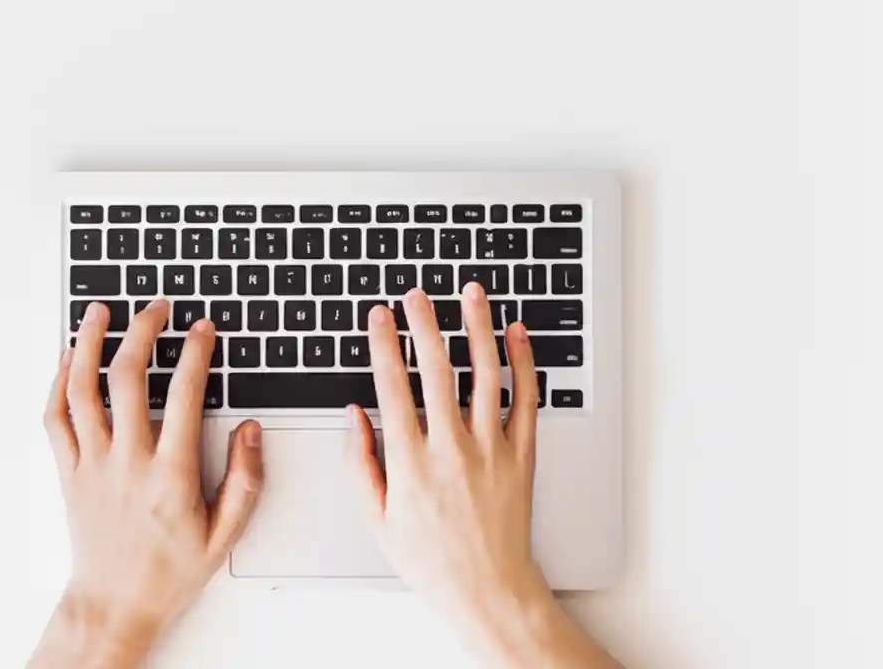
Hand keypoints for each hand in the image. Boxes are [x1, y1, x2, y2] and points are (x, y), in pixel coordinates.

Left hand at [30, 300, 262, 668]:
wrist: (115, 604)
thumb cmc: (169, 572)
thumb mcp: (225, 535)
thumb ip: (246, 480)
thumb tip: (250, 430)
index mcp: (170, 475)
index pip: (184, 395)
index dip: (195, 353)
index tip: (202, 329)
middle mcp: (126, 462)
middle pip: (127, 377)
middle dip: (142, 331)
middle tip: (156, 307)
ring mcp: (92, 464)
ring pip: (81, 389)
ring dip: (88, 343)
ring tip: (99, 311)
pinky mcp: (68, 472)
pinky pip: (55, 418)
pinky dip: (58, 382)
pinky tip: (68, 359)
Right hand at [346, 284, 616, 667]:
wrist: (487, 589)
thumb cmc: (430, 559)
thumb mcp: (376, 517)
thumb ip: (361, 462)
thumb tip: (355, 415)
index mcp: (411, 462)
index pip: (393, 386)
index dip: (383, 344)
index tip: (379, 316)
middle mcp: (452, 448)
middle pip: (436, 369)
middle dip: (423, 324)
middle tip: (416, 295)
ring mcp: (492, 448)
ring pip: (485, 373)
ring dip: (476, 327)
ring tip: (470, 294)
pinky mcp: (523, 455)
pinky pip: (527, 398)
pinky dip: (523, 361)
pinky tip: (515, 334)